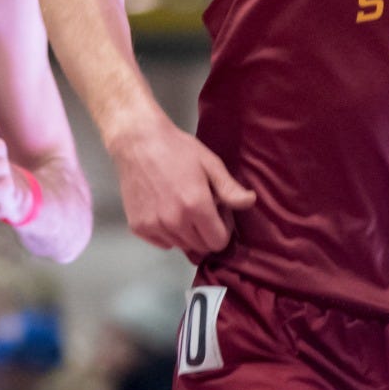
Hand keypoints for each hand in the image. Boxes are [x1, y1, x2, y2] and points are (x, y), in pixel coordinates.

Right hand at [109, 115, 255, 255]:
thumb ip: (230, 189)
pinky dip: (168, 233)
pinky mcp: (138, 227)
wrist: (137, 142)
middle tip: (201, 207)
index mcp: (196, 207)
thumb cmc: (177, 149)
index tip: (218, 211)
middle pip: (201, 247)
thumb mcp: (210, 164)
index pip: (218, 242)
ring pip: (182, 246)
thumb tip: (250, 202)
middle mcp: (174, 222)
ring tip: (183, 205)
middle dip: (207, 231)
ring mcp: (154, 226)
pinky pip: (162, 243)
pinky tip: (166, 210)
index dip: (224, 229)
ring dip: (187, 232)